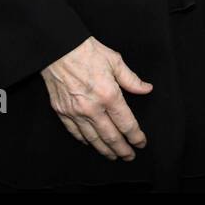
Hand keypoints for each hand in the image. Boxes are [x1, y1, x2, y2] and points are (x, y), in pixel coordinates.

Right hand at [41, 37, 152, 160]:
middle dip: (122, 149)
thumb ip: (132, 80)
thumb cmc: (87, 52)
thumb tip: (146, 89)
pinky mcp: (62, 112)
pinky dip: (85, 140)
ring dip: (105, 150)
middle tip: (129, 156)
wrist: (58, 49)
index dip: (135, 136)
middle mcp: (92, 108)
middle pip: (110, 136)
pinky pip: (75, 132)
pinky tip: (91, 143)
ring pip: (92, 138)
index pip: (126, 123)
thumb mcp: (115, 61)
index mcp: (109, 95)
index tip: (141, 142)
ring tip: (113, 156)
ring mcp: (75, 112)